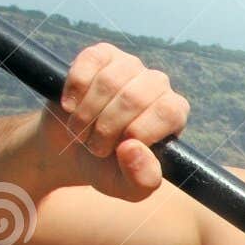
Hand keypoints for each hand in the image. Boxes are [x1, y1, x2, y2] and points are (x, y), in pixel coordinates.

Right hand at [40, 42, 189, 200]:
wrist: (70, 152)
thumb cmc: (107, 169)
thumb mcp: (129, 188)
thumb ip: (142, 179)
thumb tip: (133, 148)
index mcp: (173, 114)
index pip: (168, 111)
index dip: (138, 133)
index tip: (119, 150)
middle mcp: (157, 85)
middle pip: (135, 97)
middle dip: (107, 129)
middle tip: (95, 147)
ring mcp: (130, 66)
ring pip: (110, 81)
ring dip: (87, 114)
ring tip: (81, 132)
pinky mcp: (102, 55)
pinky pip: (89, 62)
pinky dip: (75, 90)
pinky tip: (70, 107)